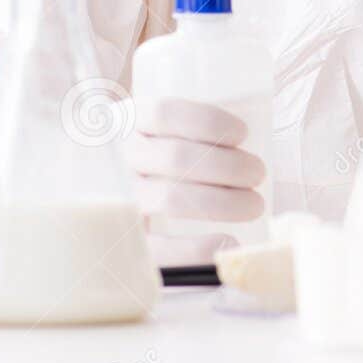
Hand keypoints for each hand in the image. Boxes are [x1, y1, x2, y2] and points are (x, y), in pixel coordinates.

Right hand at [125, 96, 266, 265]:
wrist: (104, 205)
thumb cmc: (153, 160)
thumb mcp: (157, 132)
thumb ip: (185, 128)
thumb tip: (247, 137)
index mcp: (127, 123)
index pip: (163, 113)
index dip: (207, 121)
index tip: (242, 133)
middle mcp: (115, 160)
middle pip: (177, 157)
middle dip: (229, 166)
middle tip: (257, 172)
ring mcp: (117, 200)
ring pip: (171, 198)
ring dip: (223, 202)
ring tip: (254, 204)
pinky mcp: (125, 241)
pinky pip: (157, 249)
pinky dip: (195, 248)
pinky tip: (226, 242)